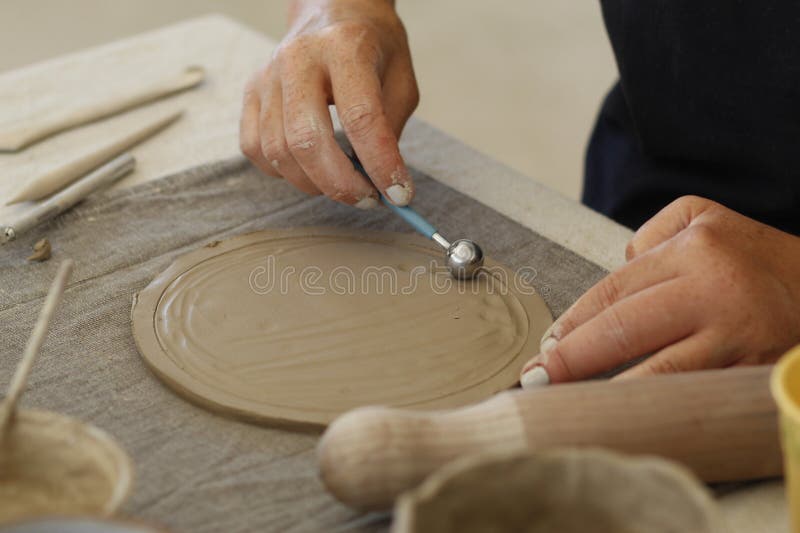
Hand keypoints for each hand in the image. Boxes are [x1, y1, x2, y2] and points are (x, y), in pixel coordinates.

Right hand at [240, 0, 418, 207]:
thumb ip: (390, 130)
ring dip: (314, 183)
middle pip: (307, 140)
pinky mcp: (250, 92)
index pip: (361, 118)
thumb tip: (381, 183)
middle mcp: (298, 59)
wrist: (334, 10)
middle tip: (368, 199)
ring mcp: (267, 75)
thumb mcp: (400, 80)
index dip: (380, 164)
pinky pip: (255, 149)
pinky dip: (282, 172)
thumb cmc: (372, 47)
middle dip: (341, 184)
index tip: (398, 193)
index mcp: (344, 48)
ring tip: (343, 185)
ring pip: (279, 152)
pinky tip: (309, 170)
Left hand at [520, 196, 799, 385]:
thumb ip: (650, 235)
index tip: (545, 346)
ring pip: (658, 373)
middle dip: (573, 359)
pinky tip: (627, 416)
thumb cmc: (752, 254)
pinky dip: (656, 409)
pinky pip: (695, 395)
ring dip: (607, 392)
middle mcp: (714, 292)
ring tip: (569, 402)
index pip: (614, 292)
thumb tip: (613, 275)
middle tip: (538, 378)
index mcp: (694, 251)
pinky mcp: (755, 372)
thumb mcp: (703, 218)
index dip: (573, 322)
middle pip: (625, 330)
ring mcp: (738, 337)